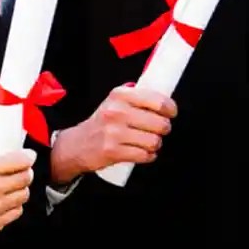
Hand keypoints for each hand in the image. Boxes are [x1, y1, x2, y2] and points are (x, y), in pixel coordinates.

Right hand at [0, 146, 34, 236]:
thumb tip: (8, 151)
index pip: (20, 160)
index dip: (28, 157)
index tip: (29, 156)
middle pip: (25, 178)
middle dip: (26, 173)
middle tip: (22, 171)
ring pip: (23, 195)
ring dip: (20, 190)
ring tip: (12, 187)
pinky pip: (16, 212)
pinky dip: (13, 206)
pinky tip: (5, 201)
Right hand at [49, 85, 176, 183]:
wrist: (76, 144)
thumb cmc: (101, 122)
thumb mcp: (114, 100)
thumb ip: (135, 95)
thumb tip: (161, 92)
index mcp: (120, 95)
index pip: (158, 101)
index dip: (170, 108)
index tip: (171, 113)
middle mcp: (117, 112)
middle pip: (160, 123)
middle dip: (164, 128)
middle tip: (160, 129)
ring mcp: (114, 133)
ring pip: (154, 141)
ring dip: (156, 144)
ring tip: (150, 142)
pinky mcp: (113, 152)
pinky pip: (144, 155)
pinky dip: (149, 156)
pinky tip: (144, 153)